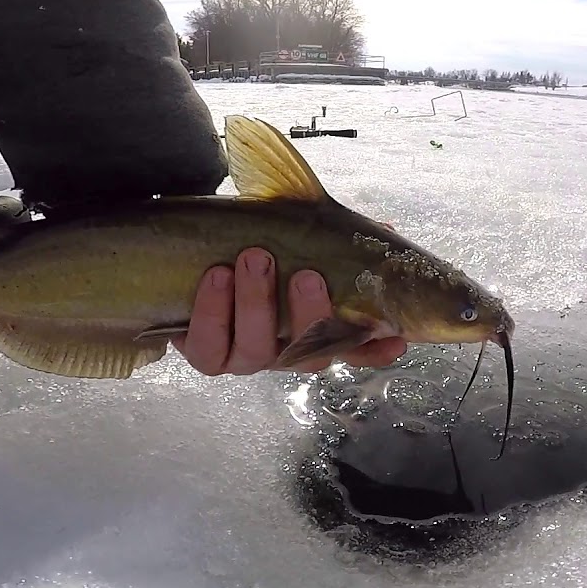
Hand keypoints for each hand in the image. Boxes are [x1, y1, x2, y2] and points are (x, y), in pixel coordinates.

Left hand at [174, 247, 407, 375]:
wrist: (192, 252)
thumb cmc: (256, 244)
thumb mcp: (301, 232)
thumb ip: (338, 233)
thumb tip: (385, 232)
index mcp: (315, 327)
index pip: (354, 346)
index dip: (375, 350)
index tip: (394, 338)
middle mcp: (285, 349)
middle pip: (309, 354)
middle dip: (310, 313)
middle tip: (307, 275)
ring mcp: (245, 356)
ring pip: (256, 350)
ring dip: (257, 303)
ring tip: (254, 257)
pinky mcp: (205, 353)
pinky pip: (208, 346)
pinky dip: (212, 310)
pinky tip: (216, 275)